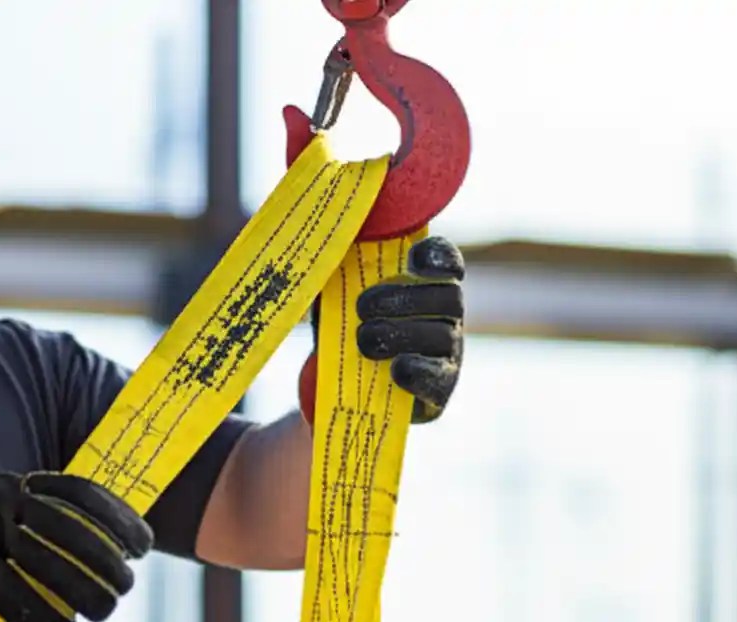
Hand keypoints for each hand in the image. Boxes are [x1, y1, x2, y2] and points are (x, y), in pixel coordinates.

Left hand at [283, 104, 464, 424]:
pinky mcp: (436, 393)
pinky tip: (392, 371)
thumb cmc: (324, 304)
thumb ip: (307, 178)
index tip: (413, 256)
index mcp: (417, 272)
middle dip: (403, 298)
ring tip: (359, 339)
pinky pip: (438, 380)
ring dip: (398, 334)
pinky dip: (416, 373)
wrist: (317, 385)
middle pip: (446, 296)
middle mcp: (440, 309)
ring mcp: (443, 351)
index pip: (445, 256)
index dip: (438, 255)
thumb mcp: (311, 247)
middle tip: (359, 307)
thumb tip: (290, 112)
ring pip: (440, 337)